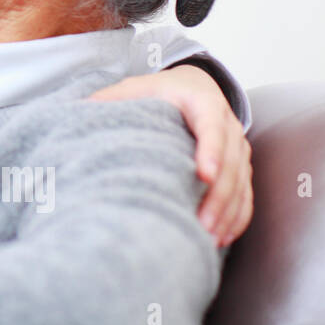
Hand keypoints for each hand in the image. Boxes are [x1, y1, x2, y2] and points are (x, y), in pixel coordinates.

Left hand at [89, 64, 251, 246]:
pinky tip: (223, 238)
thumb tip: (78, 111)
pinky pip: (247, 194)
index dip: (210, 150)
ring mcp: (238, 148)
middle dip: (218, 195)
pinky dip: (237, 216)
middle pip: (231, 162)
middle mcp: (227, 124)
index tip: (204, 175)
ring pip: (241, 183)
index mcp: (203, 102)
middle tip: (201, 223)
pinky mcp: (241, 166)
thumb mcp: (135, 87)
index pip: (211, 127)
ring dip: (228, 211)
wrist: (194, 85)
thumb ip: (111, 98)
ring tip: (210, 239)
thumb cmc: (159, 90)